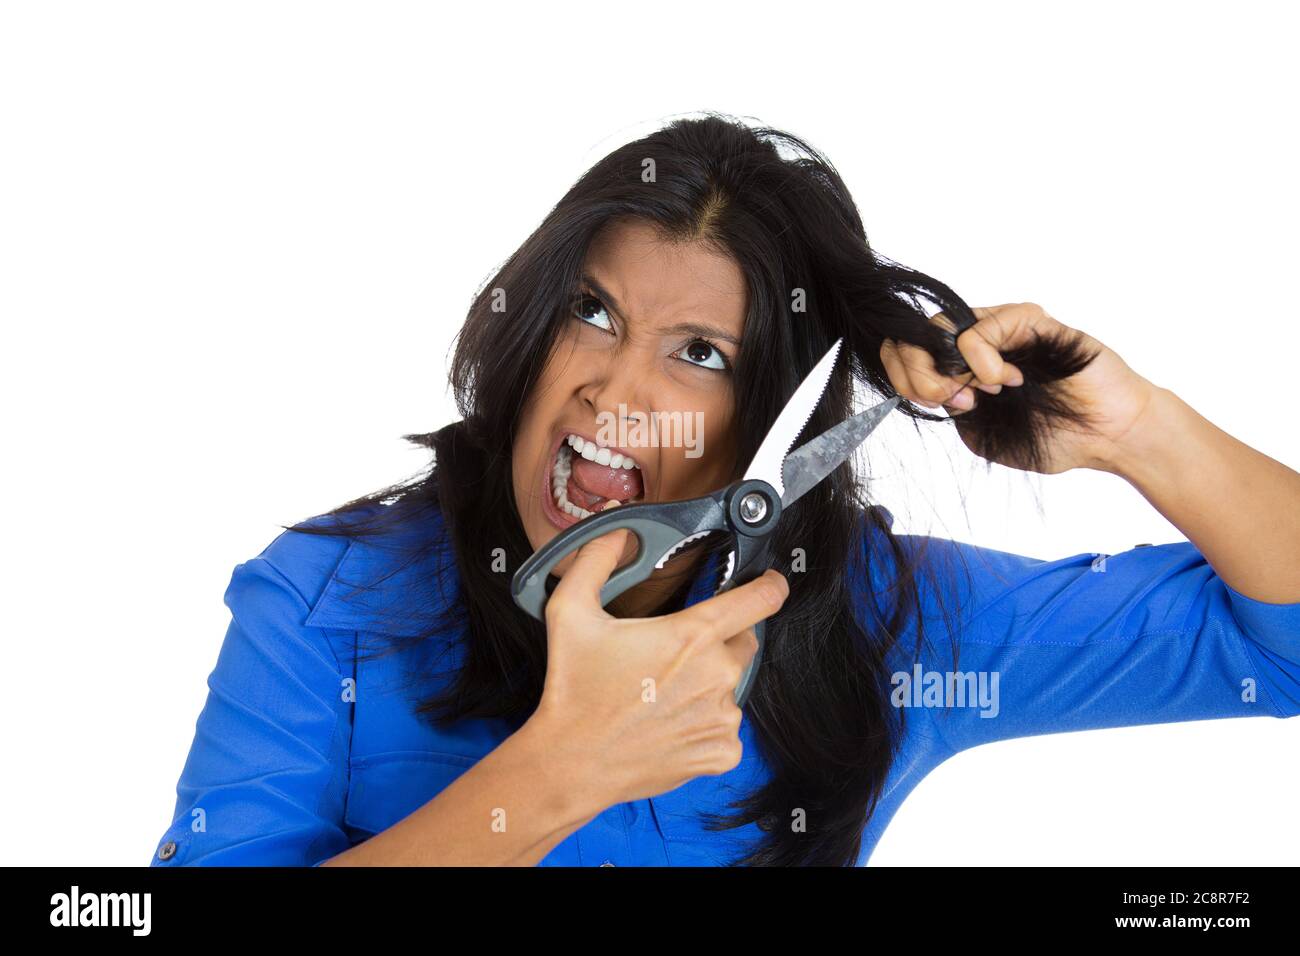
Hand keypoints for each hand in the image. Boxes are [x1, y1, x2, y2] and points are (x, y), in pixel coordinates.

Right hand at [525, 501, 788, 808]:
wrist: (572, 762)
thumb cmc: (574, 689)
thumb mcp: (570, 612)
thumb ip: (596, 560)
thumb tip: (616, 530)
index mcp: (693, 636)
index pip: (761, 598)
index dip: (770, 584)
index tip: (768, 582)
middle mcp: (718, 674)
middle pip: (743, 642)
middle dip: (720, 640)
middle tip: (675, 652)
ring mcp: (724, 717)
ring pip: (732, 687)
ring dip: (709, 684)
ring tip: (663, 693)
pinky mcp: (722, 752)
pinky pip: (727, 727)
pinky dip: (706, 723)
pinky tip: (670, 723)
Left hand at [880, 302, 1161, 473]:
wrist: (1108, 437)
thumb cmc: (1052, 438)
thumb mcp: (982, 435)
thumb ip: (952, 410)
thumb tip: (933, 387)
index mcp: (963, 368)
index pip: (908, 353)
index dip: (902, 374)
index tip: (927, 402)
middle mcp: (979, 342)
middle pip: (917, 335)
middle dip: (915, 371)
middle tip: (947, 399)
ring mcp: (1003, 329)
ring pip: (942, 326)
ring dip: (946, 367)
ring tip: (978, 393)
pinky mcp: (1030, 321)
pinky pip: (983, 327)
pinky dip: (981, 359)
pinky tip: (1005, 381)